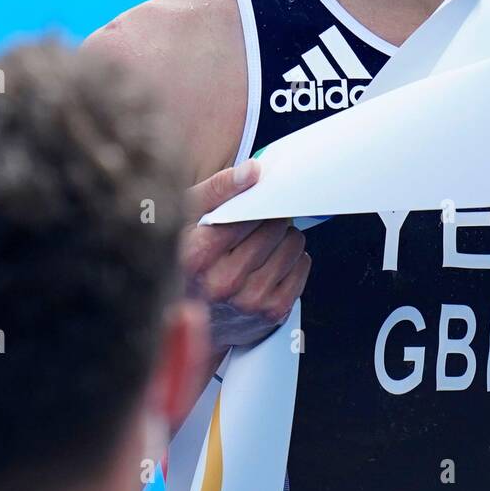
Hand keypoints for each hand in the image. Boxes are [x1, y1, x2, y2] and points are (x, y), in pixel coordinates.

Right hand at [181, 160, 311, 354]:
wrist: (194, 318)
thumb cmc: (191, 258)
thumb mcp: (187, 218)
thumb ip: (217, 189)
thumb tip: (254, 171)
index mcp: (194, 256)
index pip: (243, 215)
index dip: (256, 202)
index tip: (258, 197)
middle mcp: (220, 283)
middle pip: (273, 228)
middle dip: (271, 218)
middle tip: (260, 221)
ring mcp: (247, 301)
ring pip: (292, 245)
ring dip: (286, 237)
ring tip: (267, 240)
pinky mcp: (271, 313)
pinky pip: (302, 267)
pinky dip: (295, 258)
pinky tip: (275, 260)